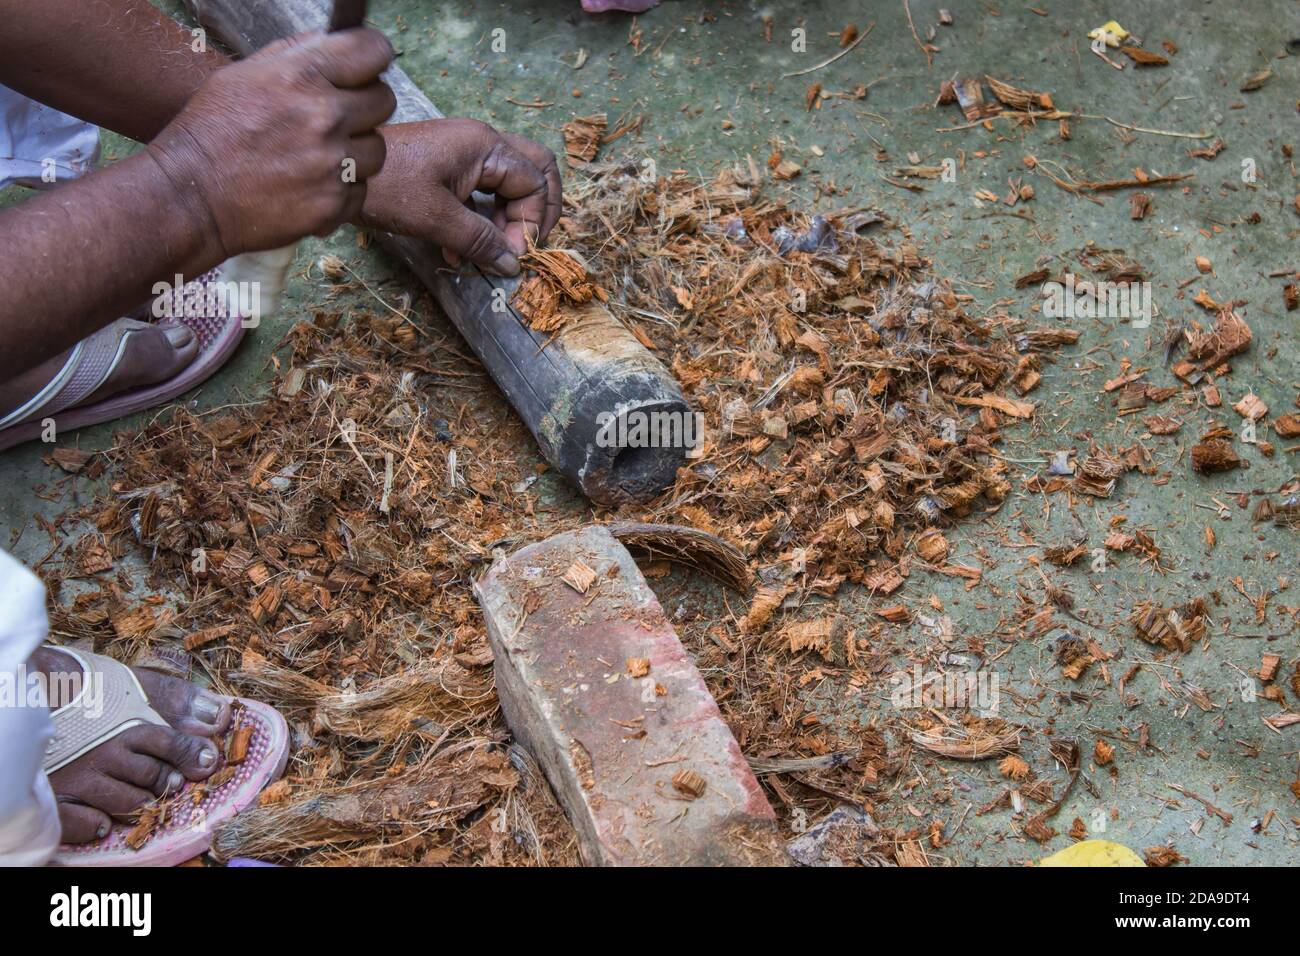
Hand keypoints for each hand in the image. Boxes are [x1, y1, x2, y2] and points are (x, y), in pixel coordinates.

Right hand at [149, 28, 395, 256]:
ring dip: (355, 153)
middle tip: (337, 119)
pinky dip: (340, 191)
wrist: (191, 197)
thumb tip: (330, 41)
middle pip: (385, 101)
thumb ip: (294, 55)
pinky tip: (309, 186)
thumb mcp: (244, 75)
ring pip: (377, 150)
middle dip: (365, 107)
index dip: (372, 58)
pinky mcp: (333, 203)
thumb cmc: (212, 133)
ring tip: (317, 158)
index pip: (373, 51)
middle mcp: (323, 117)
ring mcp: (331, 163)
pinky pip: (360, 191)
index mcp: (302, 76)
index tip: (365, 70)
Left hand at [361, 119, 562, 275]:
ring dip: (509, 219)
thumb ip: (480, 240)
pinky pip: (486, 189)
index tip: (514, 255)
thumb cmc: (386, 187)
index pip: (533, 183)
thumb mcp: (436, 219)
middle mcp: (481, 142)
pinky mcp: (450, 165)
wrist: (338, 172)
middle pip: (536, 170)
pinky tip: (464, 248)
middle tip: (525, 244)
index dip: (530, 223)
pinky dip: (486, 218)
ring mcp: (466, 151)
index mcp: (484, 146)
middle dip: (537, 210)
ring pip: (512, 181)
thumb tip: (513, 265)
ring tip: (492, 251)